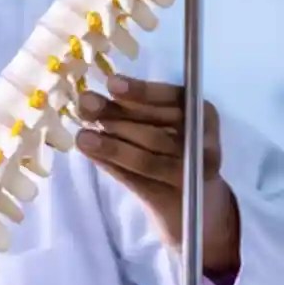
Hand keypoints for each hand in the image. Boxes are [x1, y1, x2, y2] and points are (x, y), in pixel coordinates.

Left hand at [75, 74, 240, 276]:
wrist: (190, 200)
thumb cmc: (167, 150)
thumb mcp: (154, 125)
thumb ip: (126, 112)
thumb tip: (86, 100)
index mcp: (201, 113)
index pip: (174, 98)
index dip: (142, 92)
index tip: (112, 83)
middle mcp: (202, 141)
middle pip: (156, 129)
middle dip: (117, 118)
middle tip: (85, 107)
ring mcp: (192, 172)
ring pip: (148, 159)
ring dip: (112, 147)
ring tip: (83, 137)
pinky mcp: (175, 197)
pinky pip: (140, 181)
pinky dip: (114, 166)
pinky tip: (91, 154)